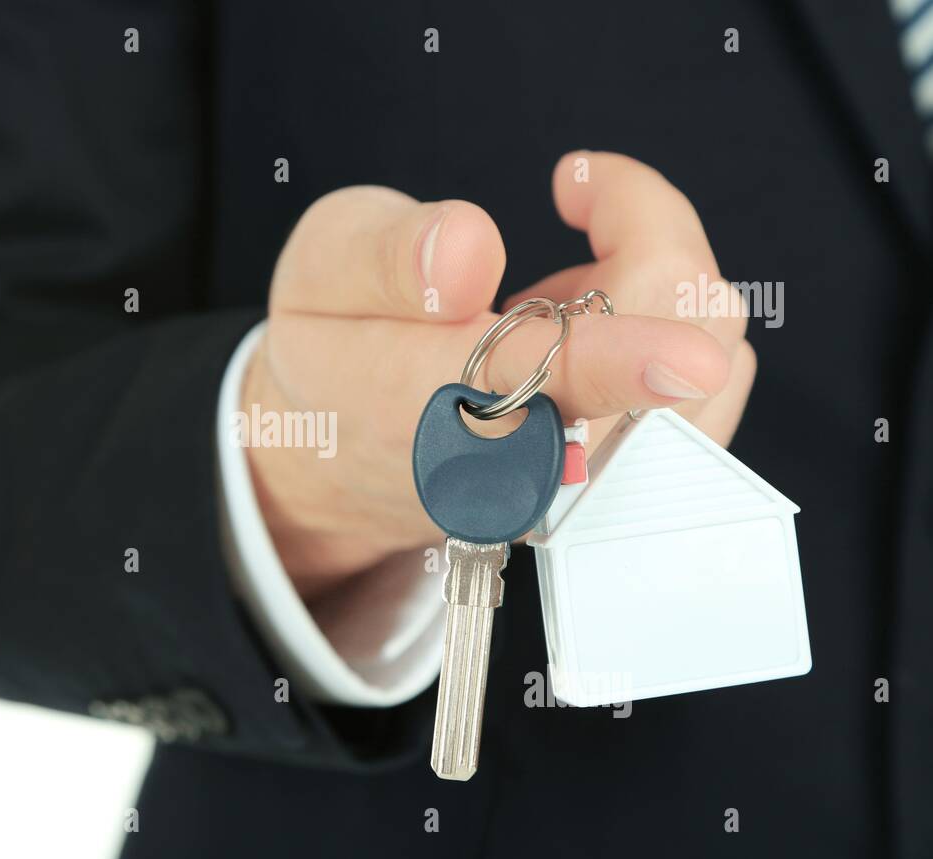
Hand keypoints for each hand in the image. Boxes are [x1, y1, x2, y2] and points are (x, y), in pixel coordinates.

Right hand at [241, 151, 749, 598]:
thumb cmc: (333, 357)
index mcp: (430, 404)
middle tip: (580, 194)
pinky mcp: (617, 492)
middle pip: (676, 348)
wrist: (342, 464)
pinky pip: (708, 401)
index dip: (622, 363)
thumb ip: (383, 255)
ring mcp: (580, 488)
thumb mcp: (318, 279)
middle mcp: (521, 465)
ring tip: (564, 287)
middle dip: (652, 234)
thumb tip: (469, 249)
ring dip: (661, 289)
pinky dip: (676, 334)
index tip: (680, 357)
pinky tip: (596, 332)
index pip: (538, 382)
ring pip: (713, 371)